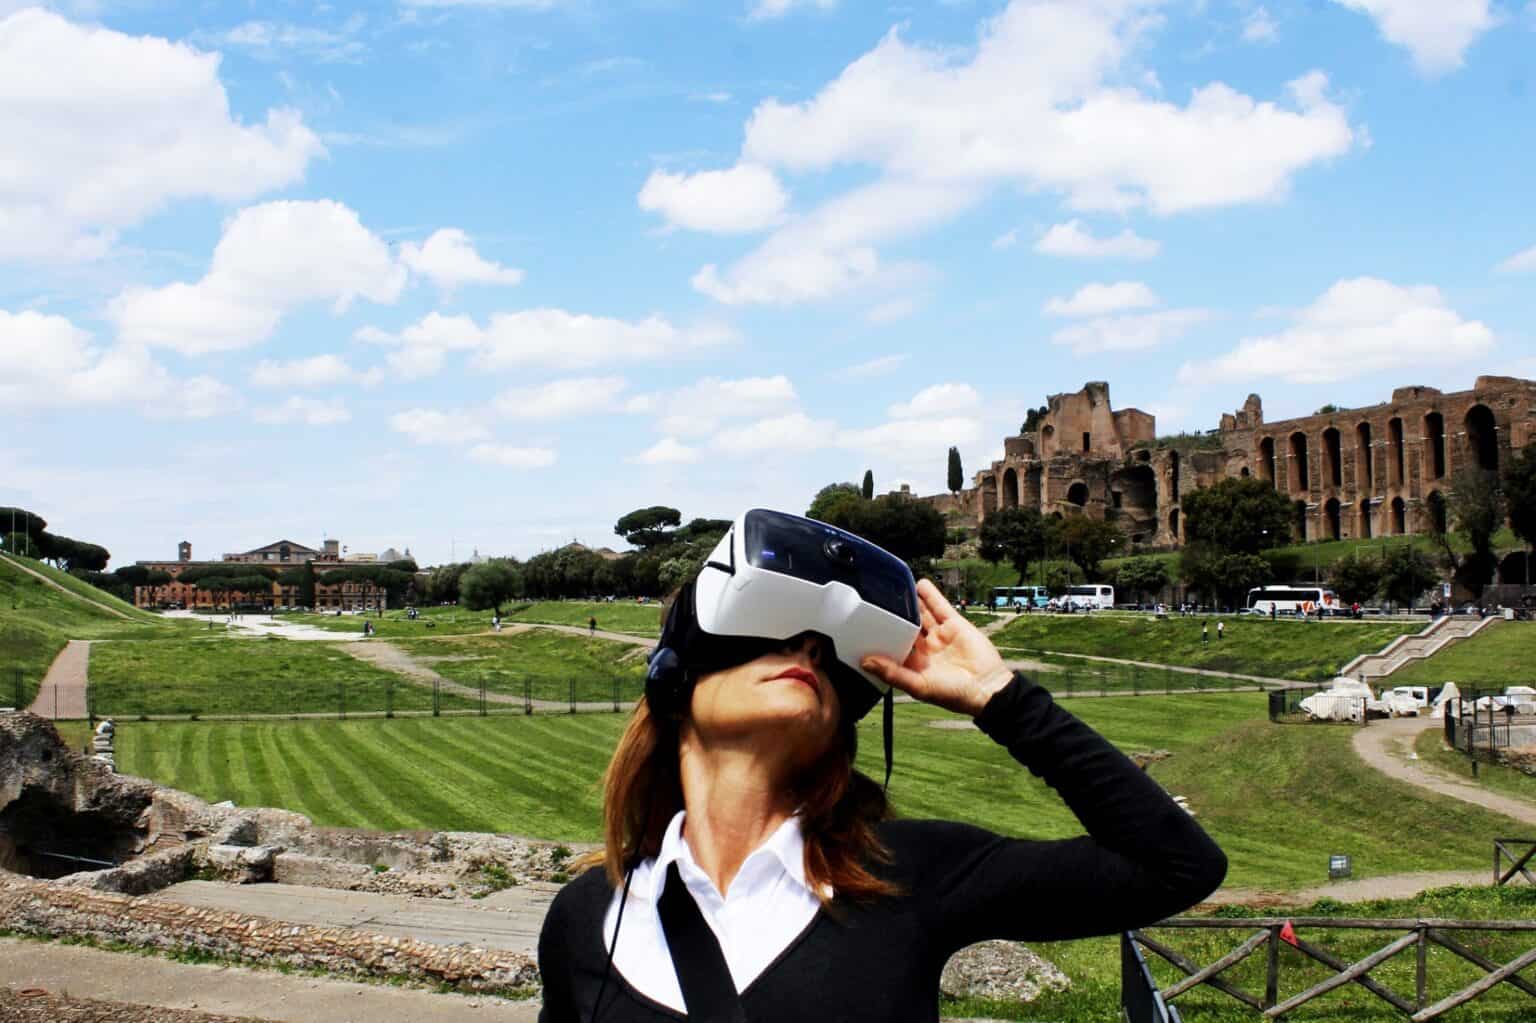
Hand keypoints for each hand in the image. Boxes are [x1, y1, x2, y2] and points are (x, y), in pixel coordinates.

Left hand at [861, 579, 1013, 716]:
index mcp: (915, 664)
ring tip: (896, 589)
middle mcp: (926, 648)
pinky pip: (940, 606)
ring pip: (922, 614)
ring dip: (911, 602)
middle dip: (894, 615)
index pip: (893, 645)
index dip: (881, 635)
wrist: (987, 688)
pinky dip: (930, 595)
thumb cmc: (953, 694)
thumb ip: (892, 673)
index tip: (865, 625)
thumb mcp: (919, 686)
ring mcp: (940, 635)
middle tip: (877, 600)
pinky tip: (919, 585)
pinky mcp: (955, 624)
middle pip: (906, 626)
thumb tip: (865, 662)